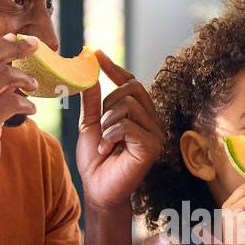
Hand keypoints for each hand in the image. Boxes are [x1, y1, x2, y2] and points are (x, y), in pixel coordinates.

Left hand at [77, 50, 161, 211]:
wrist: (99, 190)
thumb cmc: (97, 161)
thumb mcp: (90, 125)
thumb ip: (92, 101)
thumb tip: (89, 73)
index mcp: (140, 114)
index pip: (132, 82)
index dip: (114, 67)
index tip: (95, 53)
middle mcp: (153, 120)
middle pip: (131, 89)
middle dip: (109, 106)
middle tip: (103, 129)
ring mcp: (156, 133)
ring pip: (128, 105)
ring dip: (108, 124)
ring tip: (106, 143)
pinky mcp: (153, 146)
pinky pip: (127, 125)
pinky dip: (111, 136)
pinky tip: (108, 150)